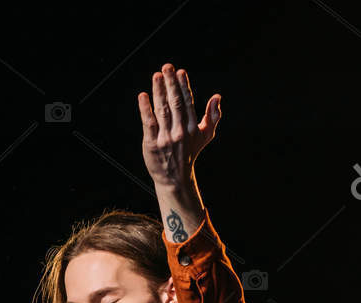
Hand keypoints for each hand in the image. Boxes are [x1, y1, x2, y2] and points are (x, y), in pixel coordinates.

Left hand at [138, 64, 220, 189]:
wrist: (175, 178)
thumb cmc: (189, 153)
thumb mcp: (206, 136)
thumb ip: (213, 116)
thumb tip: (217, 97)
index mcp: (192, 127)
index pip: (187, 102)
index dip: (183, 86)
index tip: (180, 72)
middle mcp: (180, 131)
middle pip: (175, 103)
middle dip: (171, 84)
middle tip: (166, 67)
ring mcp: (165, 138)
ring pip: (162, 110)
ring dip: (159, 91)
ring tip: (156, 76)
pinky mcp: (152, 144)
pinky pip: (149, 123)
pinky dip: (145, 109)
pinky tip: (143, 96)